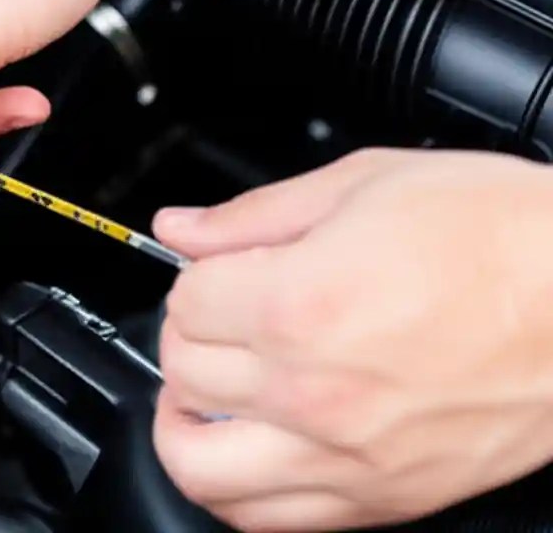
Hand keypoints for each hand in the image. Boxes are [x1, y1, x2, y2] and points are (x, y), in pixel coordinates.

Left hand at [149, 148, 552, 530]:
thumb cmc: (503, 238)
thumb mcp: (367, 184)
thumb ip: (253, 214)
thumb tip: (180, 227)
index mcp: (297, 303)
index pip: (183, 302)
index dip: (195, 278)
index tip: (218, 273)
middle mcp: (310, 389)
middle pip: (183, 372)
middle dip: (187, 336)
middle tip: (216, 319)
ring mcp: (344, 455)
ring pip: (198, 464)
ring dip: (182, 422)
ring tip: (200, 394)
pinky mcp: (381, 499)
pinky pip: (263, 519)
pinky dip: (231, 487)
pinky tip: (242, 447)